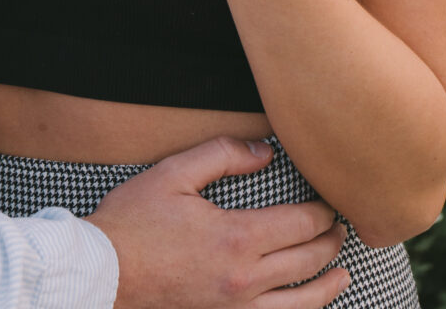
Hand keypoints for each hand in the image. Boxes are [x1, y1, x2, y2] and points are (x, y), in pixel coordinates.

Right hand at [89, 136, 349, 307]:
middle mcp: (245, 279)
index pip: (301, 225)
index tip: (330, 200)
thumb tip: (264, 152)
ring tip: (342, 272)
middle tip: (340, 227)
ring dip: (327, 285)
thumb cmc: (134, 220)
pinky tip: (304, 306)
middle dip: (330, 242)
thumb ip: (222, 155)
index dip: (323, 211)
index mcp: (237, 237)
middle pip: (308, 261)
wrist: (103, 275)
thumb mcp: (174, 173)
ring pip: (301, 304)